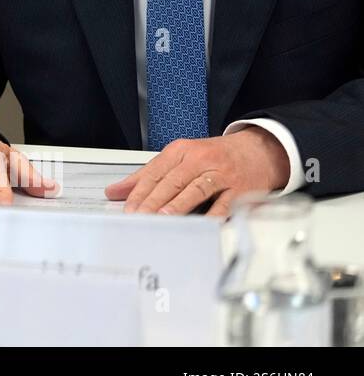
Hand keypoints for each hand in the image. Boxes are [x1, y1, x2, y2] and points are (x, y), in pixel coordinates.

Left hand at [105, 128, 290, 216]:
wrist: (258, 150)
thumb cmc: (215, 156)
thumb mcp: (179, 157)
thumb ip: (147, 175)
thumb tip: (116, 191)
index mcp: (180, 151)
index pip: (154, 172)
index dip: (139, 191)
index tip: (126, 207)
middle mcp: (199, 160)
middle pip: (172, 181)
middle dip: (153, 200)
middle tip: (139, 216)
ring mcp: (220, 174)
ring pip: (195, 190)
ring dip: (178, 205)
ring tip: (163, 217)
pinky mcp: (240, 188)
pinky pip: (224, 203)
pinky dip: (212, 214)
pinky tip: (200, 224)